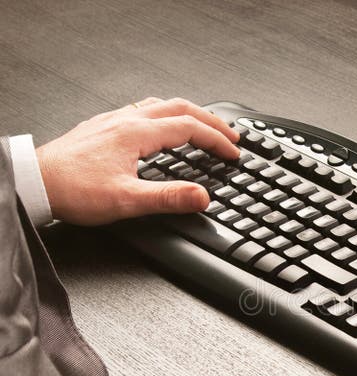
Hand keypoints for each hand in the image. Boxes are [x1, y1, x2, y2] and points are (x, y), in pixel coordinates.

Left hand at [36, 97, 240, 224]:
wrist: (34, 183)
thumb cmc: (73, 191)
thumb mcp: (127, 201)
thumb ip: (168, 198)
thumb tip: (202, 196)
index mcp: (136, 133)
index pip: (189, 127)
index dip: (216, 140)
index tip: (233, 151)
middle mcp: (125, 120)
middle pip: (179, 108)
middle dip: (209, 120)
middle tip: (229, 134)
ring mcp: (112, 121)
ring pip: (159, 105)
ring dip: (187, 113)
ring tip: (202, 126)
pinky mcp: (101, 128)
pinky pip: (141, 110)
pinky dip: (163, 115)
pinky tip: (159, 128)